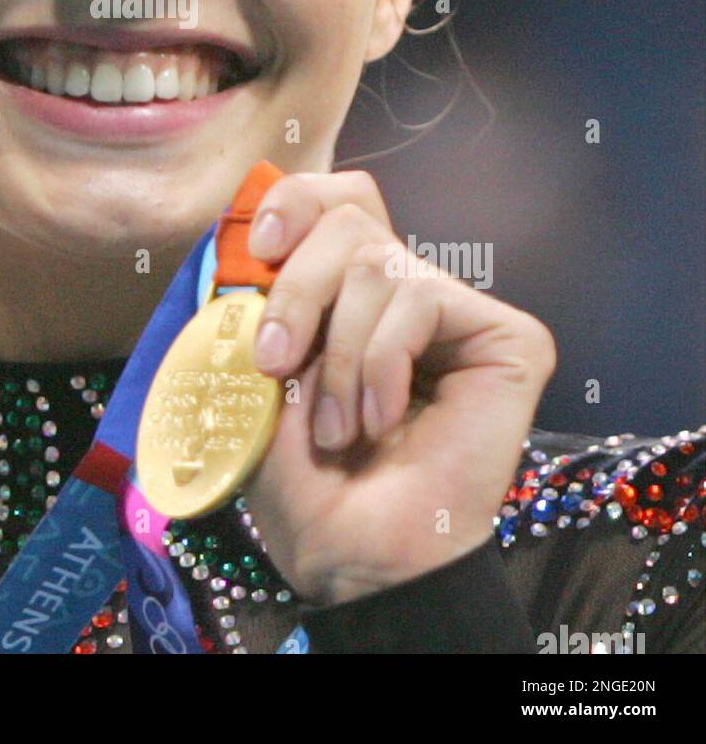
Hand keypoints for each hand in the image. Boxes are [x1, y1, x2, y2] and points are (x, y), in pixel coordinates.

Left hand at [238, 171, 555, 606]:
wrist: (353, 556)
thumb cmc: (302, 479)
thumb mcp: (254, 375)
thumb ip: (255, 299)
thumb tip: (246, 242)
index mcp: (347, 292)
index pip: (334, 199)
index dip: (295, 201)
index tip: (257, 250)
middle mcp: (405, 291)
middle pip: (350, 217)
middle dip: (297, 288)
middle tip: (273, 362)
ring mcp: (458, 313)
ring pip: (378, 261)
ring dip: (337, 353)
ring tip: (335, 427)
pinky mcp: (508, 338)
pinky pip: (420, 297)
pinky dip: (380, 362)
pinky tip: (382, 418)